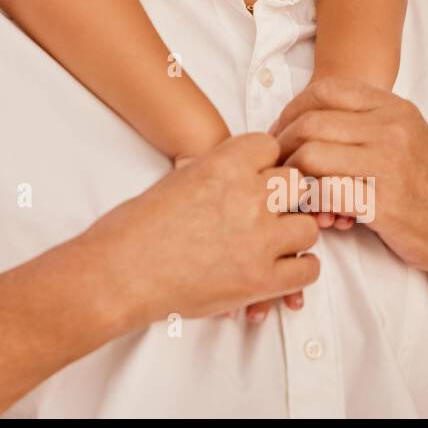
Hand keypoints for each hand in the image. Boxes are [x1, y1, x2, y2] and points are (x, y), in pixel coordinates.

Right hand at [90, 134, 322, 326]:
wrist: (118, 273)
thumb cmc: (135, 228)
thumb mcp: (178, 180)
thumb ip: (217, 175)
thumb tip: (239, 178)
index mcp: (223, 165)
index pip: (271, 147)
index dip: (264, 164)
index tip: (254, 179)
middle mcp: (247, 196)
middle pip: (295, 184)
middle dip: (282, 198)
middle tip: (264, 214)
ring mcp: (258, 239)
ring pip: (308, 227)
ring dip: (293, 235)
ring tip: (271, 245)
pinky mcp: (261, 280)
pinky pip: (308, 270)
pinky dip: (297, 271)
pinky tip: (277, 270)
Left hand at [267, 77, 427, 300]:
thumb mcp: (410, 139)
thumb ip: (368, 123)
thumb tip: (308, 120)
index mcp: (395, 109)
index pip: (325, 89)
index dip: (292, 110)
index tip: (282, 132)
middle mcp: (393, 129)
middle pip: (310, 122)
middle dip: (283, 145)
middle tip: (276, 166)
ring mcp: (390, 164)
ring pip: (311, 155)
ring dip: (291, 175)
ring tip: (292, 190)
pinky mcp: (384, 203)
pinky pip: (325, 192)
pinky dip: (310, 202)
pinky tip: (315, 212)